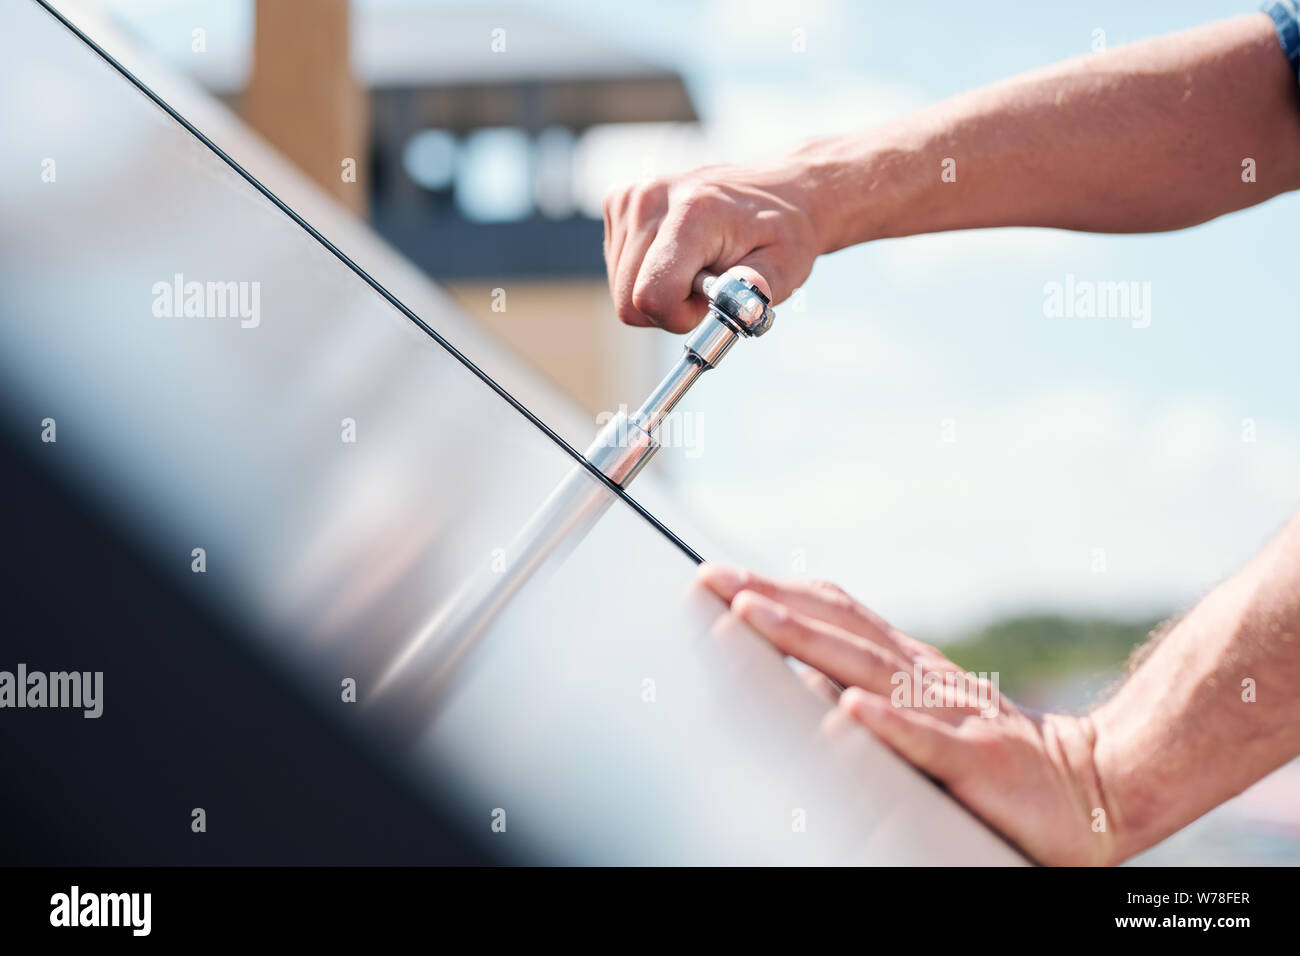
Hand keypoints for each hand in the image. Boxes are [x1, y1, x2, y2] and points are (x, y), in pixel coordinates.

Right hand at [602, 161, 822, 332]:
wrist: (780, 191)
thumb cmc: (782, 234)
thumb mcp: (786, 266)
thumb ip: (760, 287)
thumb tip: (740, 300)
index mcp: (693, 212)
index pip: (652, 296)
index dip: (680, 316)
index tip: (712, 300)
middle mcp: (652, 198)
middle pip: (629, 299)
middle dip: (669, 308)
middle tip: (707, 285)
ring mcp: (631, 197)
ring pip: (620, 288)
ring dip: (658, 291)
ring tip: (696, 265)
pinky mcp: (620, 200)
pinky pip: (618, 267)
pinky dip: (646, 272)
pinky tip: (678, 252)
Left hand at [697, 563, 1121, 865]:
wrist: (1096, 785)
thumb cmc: (994, 757)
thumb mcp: (922, 715)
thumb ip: (870, 692)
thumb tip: (801, 680)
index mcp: (907, 666)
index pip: (835, 616)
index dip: (779, 592)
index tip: (720, 576)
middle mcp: (923, 678)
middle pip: (838, 629)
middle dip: (772, 602)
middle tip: (713, 578)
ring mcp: (951, 715)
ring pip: (869, 672)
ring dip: (808, 640)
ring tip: (754, 616)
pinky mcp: (980, 761)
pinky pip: (929, 742)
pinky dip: (889, 724)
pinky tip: (851, 710)